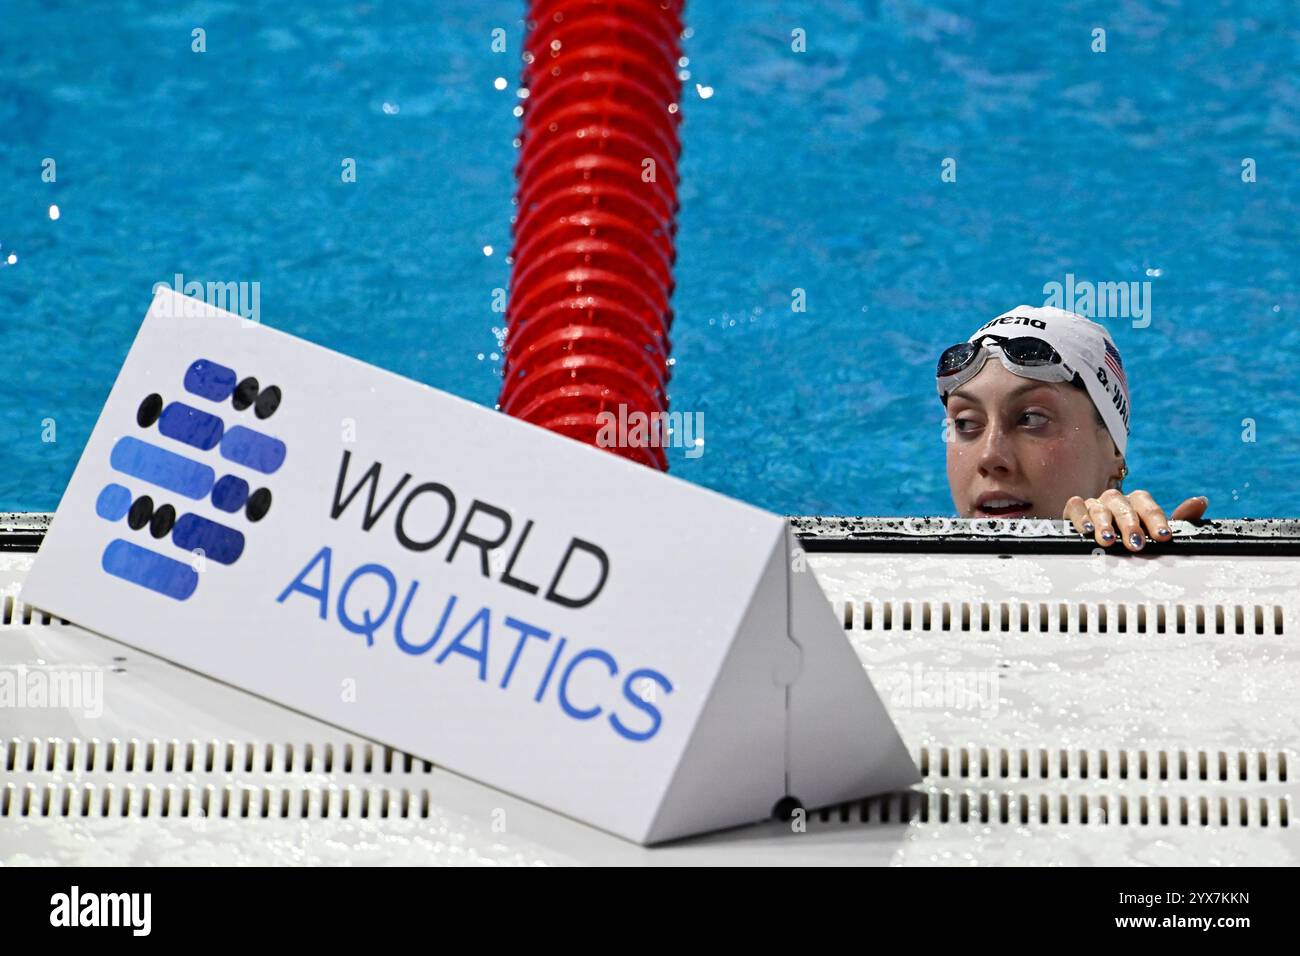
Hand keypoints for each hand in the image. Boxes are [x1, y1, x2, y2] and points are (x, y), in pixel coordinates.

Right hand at [1063, 490, 1208, 551]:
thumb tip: (1201, 501)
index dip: (1156, 520)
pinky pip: (1075, 507)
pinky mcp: (1074, 509)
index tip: (1163, 536)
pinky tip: (1085, 530)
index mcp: (1137, 502)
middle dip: (1130, 525)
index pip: (1147, 505)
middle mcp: (1116, 500)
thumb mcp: (1155, 532)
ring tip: (1109, 540)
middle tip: (1136, 544)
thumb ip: (1179, 519)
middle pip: (1124, 506)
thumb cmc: (1129, 537)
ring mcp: (1094, 504)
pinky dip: (1080, 517)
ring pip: (1100, 508)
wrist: (1095, 539)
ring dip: (1104, 524)